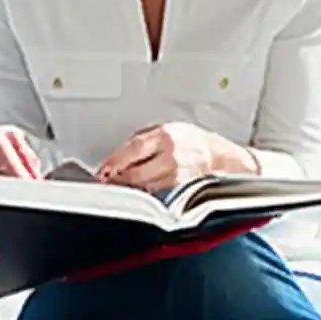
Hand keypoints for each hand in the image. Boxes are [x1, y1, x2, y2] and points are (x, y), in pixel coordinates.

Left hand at [96, 122, 256, 192]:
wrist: (217, 156)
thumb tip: (120, 154)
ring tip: (118, 183)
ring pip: (143, 185)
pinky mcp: (178, 189)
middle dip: (118, 177)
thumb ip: (142, 139)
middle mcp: (171, 156)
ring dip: (128, 186)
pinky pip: (153, 192)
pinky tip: (136, 188)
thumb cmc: (191, 141)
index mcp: (165, 136)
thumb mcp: (166, 129)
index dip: (115, 160)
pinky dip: (141, 190)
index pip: (134, 149)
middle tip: (106, 179)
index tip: (103, 168)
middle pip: (136, 171)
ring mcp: (175, 175)